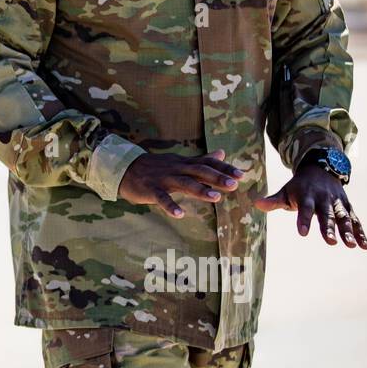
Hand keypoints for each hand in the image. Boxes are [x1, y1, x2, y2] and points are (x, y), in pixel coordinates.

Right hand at [118, 148, 244, 218]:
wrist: (125, 168)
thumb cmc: (156, 167)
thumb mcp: (179, 161)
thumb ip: (201, 159)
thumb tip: (221, 153)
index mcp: (185, 163)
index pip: (207, 164)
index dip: (224, 169)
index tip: (241, 175)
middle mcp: (177, 169)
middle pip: (199, 171)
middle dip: (216, 177)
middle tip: (234, 184)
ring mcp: (163, 179)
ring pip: (184, 183)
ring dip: (200, 190)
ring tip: (215, 197)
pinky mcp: (151, 189)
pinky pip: (162, 198)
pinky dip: (171, 206)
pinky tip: (180, 214)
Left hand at [254, 163, 366, 248]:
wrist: (321, 168)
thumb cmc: (299, 186)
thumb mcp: (286, 191)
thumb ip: (274, 200)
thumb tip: (256, 204)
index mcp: (307, 196)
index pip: (305, 209)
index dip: (303, 220)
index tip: (303, 233)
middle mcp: (324, 199)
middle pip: (326, 214)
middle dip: (328, 228)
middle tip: (330, 242)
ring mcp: (337, 203)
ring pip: (343, 217)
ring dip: (348, 231)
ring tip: (351, 245)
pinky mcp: (347, 207)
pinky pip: (355, 220)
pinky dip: (360, 232)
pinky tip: (365, 246)